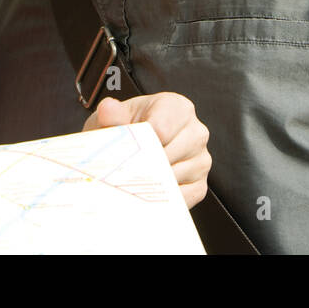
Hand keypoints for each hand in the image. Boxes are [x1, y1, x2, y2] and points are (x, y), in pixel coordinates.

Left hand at [82, 92, 210, 208]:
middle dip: (142, 165)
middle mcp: (196, 132)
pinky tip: (145, 193)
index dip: (139, 144)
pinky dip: (160, 199)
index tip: (124, 151)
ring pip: (173, 178)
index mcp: (177, 107)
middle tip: (122, 171)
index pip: (161, 130)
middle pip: (168, 156)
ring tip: (130, 180)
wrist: (132, 146)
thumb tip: (108, 109)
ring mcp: (201, 160)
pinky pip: (181, 198)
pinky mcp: (199, 185)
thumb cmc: (127, 128)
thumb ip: (111, 113)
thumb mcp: (114, 117)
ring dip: (150, 183)